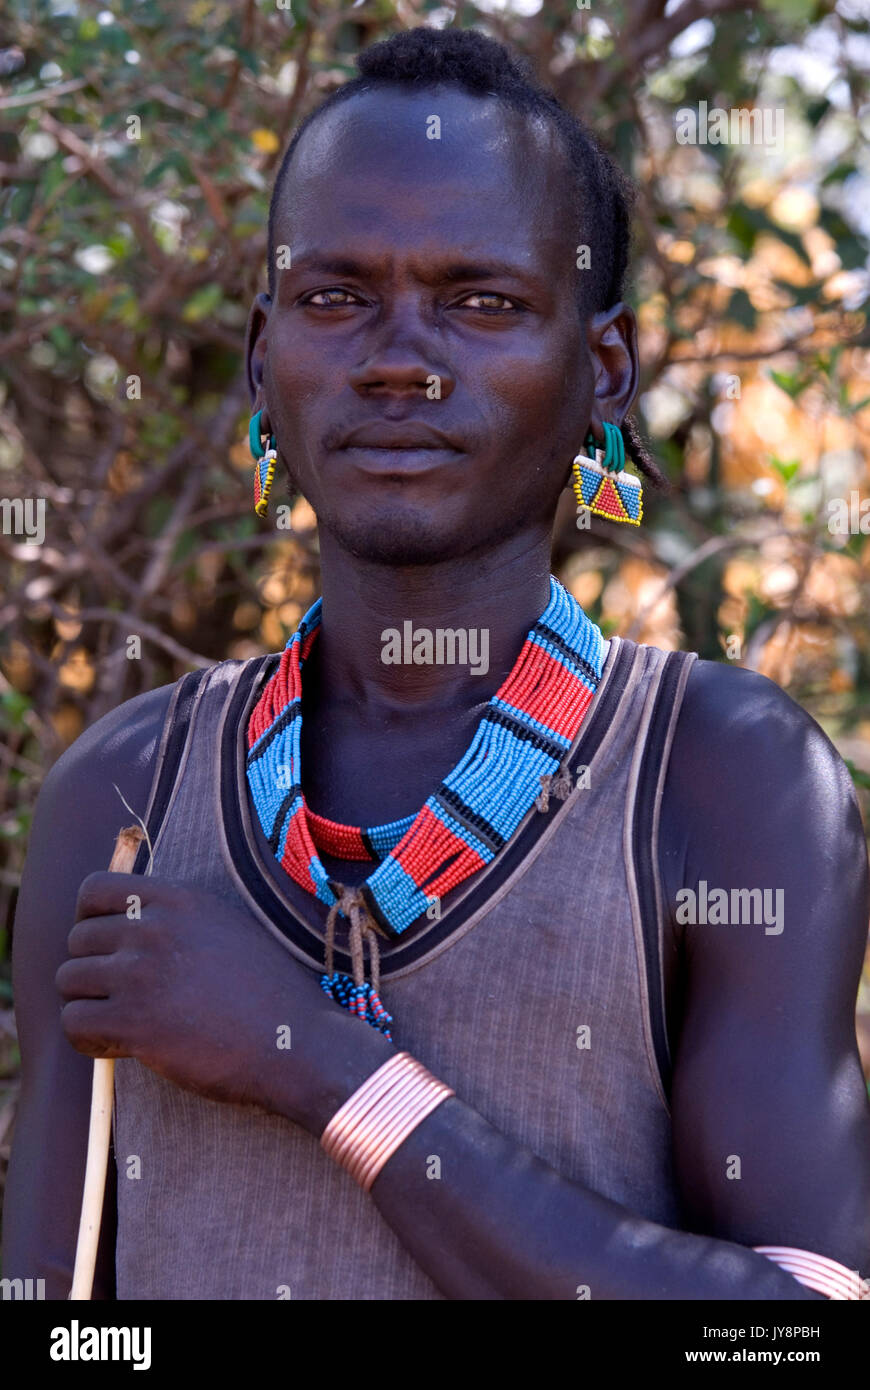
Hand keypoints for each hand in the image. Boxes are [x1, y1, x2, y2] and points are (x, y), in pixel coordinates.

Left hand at [56, 872, 392, 1130]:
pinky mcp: (134, 1022)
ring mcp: (141, 975)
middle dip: (91, 970)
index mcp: (180, 901)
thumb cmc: (268, 993)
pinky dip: (87, 1039)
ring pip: (69, 981)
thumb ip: (178, 921)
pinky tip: (119, 1046)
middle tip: (119, 997)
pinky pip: (74, 1024)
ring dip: (87, 1004)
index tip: (106, 947)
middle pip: (77, 939)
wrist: (295, 1043)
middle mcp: (155, 930)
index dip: (90, 920)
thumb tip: (128, 928)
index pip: (95, 890)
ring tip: (120, 1023)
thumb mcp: (229, 929)